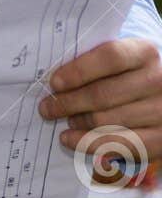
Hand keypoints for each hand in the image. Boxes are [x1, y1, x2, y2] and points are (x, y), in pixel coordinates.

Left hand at [40, 38, 161, 162]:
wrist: (160, 93)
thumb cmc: (127, 73)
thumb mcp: (118, 59)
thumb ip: (92, 61)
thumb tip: (53, 81)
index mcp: (145, 52)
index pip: (110, 57)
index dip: (78, 70)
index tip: (54, 83)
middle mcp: (159, 80)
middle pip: (103, 94)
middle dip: (68, 102)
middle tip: (46, 107)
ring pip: (107, 120)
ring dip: (78, 122)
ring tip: (64, 120)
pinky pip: (119, 144)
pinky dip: (88, 143)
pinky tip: (69, 139)